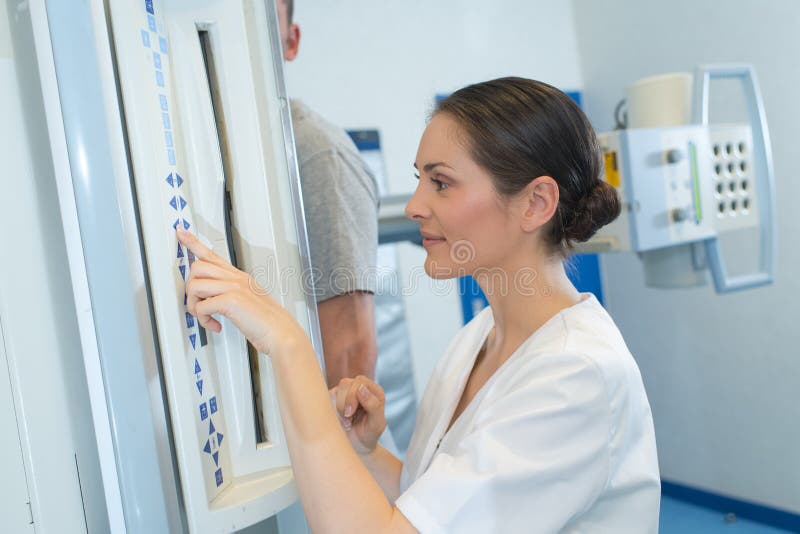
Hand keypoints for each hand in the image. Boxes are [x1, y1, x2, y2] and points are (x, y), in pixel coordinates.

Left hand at [177, 228, 308, 356]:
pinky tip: (214, 325)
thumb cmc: (266, 322)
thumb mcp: (249, 300)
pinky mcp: (231, 301)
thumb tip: (209, 298)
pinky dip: (203, 319)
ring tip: (206, 317)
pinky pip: (201, 306)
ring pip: (195, 286)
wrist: (280, 332)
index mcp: (239, 277)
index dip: (194, 243)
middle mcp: (236, 278)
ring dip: (194, 305)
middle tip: (198, 304)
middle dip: (190, 288)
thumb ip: (230, 294)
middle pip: (197, 267)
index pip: (212, 254)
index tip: (182, 233)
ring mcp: (234, 287)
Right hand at [330, 375, 386, 455]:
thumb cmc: (369, 435)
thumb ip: (373, 405)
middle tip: (347, 418)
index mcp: (374, 391)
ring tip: (345, 421)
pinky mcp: (333, 399)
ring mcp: (346, 392)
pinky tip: (338, 420)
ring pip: (336, 389)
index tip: (351, 413)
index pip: (361, 382)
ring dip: (338, 407)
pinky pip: (326, 397)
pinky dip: (331, 410)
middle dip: (344, 402)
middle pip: (346, 383)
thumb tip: (361, 389)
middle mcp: (360, 388)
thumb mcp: (376, 424)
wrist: (355, 447)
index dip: (353, 395)